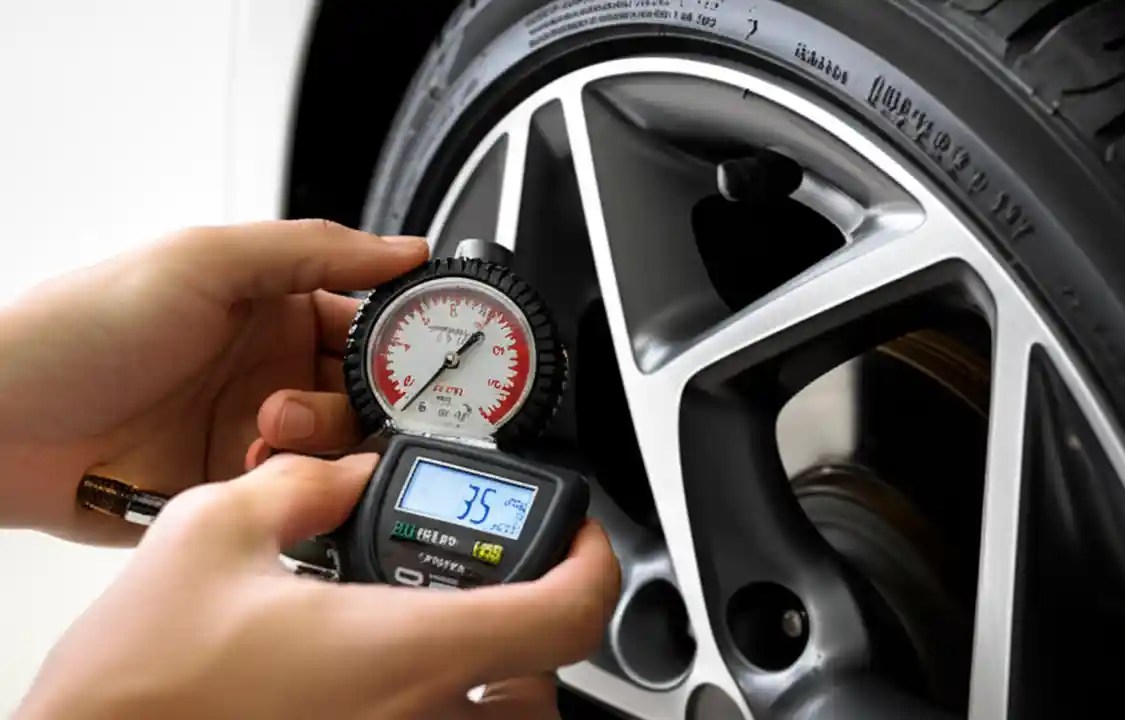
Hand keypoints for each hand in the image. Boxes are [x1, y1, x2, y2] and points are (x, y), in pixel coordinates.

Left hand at [0, 220, 428, 543]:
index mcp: (273, 305)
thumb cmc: (82, 327)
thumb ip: (311, 251)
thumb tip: (403, 248)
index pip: (368, 321)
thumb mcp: (202, 261)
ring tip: (262, 434)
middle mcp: (271, 367)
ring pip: (339, 448)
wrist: (2, 425)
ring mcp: (254, 430)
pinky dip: (291, 487)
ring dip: (316, 443)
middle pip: (365, 393)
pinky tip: (250, 472)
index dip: (401, 340)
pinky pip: (298, 494)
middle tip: (303, 400)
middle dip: (353, 401)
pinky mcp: (232, 485)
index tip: (422, 358)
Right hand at [14, 454, 621, 719]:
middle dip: (539, 630)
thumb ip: (302, 484)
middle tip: (507, 586)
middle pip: (547, 688)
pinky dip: (446, 712)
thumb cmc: (140, 682)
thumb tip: (341, 472)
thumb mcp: (216, 532)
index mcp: (406, 649)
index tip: (578, 537)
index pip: (566, 615)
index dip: (595, 564)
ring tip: (452, 637)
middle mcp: (416, 719)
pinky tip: (385, 683)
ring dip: (502, 684)